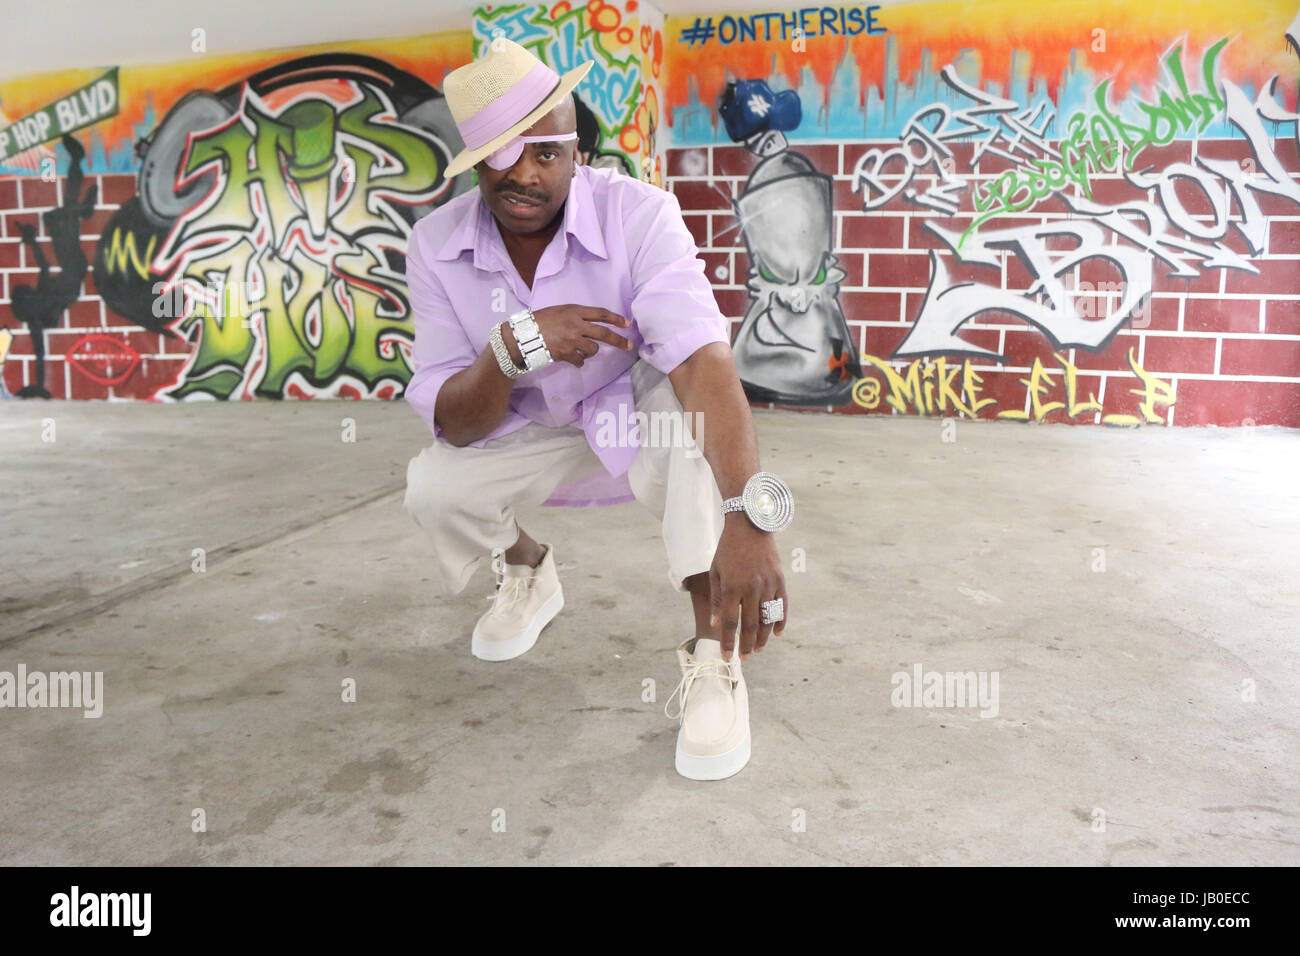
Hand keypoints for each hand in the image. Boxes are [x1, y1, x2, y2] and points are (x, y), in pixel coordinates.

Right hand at [505, 305, 633, 367]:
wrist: (523, 335)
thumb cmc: (540, 320)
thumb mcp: (559, 311)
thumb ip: (576, 315)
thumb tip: (593, 323)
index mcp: (574, 311)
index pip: (601, 314)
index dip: (616, 319)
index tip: (627, 324)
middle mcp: (575, 325)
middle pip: (604, 333)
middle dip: (619, 340)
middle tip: (629, 346)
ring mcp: (571, 340)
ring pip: (593, 349)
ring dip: (591, 351)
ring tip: (581, 349)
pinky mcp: (565, 354)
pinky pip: (580, 361)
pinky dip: (579, 361)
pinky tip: (572, 358)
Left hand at [709, 516, 787, 659]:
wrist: (751, 525)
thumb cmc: (728, 550)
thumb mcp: (716, 572)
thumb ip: (717, 600)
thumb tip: (716, 625)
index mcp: (732, 587)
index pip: (731, 622)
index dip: (729, 642)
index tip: (727, 656)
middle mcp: (751, 588)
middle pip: (750, 625)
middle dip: (747, 645)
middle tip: (745, 658)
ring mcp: (768, 584)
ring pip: (767, 619)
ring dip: (763, 637)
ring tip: (759, 650)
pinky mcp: (780, 580)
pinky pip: (782, 606)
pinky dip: (781, 621)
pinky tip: (778, 634)